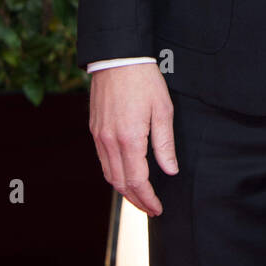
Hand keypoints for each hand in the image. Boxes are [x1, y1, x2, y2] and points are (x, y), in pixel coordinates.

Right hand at [89, 62, 178, 216]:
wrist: (117, 57)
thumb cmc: (144, 80)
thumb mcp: (163, 109)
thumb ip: (165, 143)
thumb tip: (170, 170)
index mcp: (129, 139)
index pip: (137, 181)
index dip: (148, 199)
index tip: (158, 208)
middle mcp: (110, 141)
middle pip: (120, 183)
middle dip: (136, 200)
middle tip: (150, 208)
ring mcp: (99, 136)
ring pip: (109, 174)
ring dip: (124, 190)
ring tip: (139, 196)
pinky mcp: (95, 129)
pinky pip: (102, 160)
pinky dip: (114, 174)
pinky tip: (125, 174)